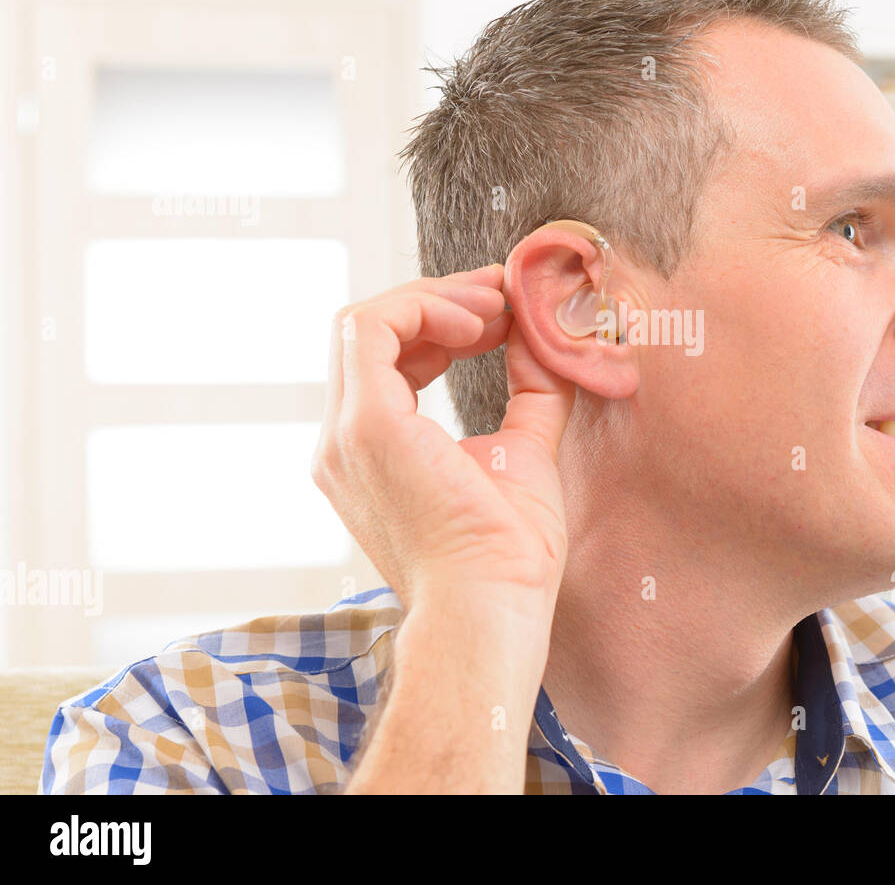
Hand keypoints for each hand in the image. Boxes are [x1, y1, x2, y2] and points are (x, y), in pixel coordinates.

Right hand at [310, 263, 574, 605]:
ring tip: (497, 306)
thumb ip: (531, 389)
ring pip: (364, 322)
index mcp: (372, 452)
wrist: (494, 606)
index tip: (502, 309)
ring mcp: (346, 435)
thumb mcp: (525, 450)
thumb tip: (543, 334)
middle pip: (371, 333)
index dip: (442, 320)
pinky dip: (423, 307)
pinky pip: (370, 330)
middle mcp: (344, 442)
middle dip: (440, 300)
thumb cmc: (508, 554)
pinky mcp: (366, 426)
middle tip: (502, 295)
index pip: (387, 358)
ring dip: (435, 299)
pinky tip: (478, 320)